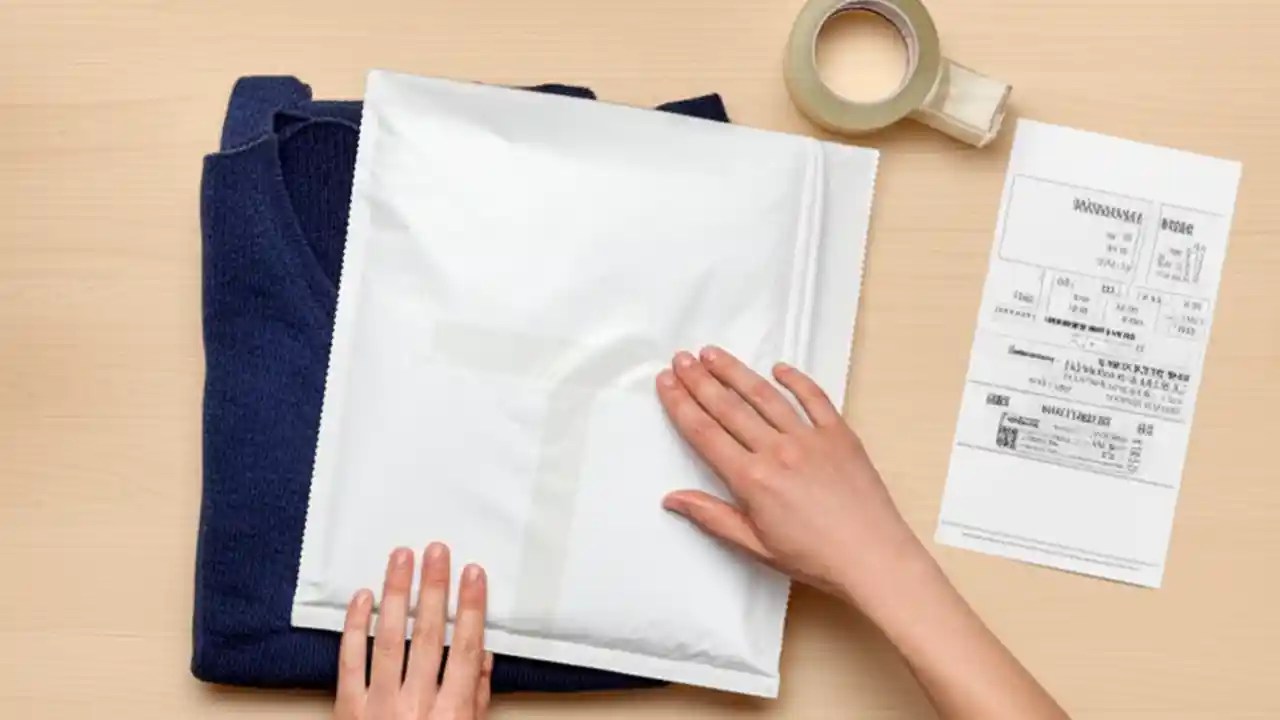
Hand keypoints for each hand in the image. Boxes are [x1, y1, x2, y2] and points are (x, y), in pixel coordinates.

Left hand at [335, 545, 491, 719]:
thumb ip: (475, 697)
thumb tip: (482, 654)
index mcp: (452, 714)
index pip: (465, 648)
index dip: (470, 608)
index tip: (474, 574)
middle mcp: (416, 707)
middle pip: (428, 636)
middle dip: (434, 589)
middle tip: (437, 552)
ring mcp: (378, 708)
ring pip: (389, 640)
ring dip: (396, 595)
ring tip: (401, 558)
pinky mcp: (347, 711)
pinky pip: (349, 661)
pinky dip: (354, 627)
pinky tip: (363, 598)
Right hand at [656, 346, 927, 610]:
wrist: (874, 558)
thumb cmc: (816, 558)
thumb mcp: (755, 545)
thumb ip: (713, 516)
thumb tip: (674, 499)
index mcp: (752, 480)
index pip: (705, 433)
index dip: (681, 405)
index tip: (666, 384)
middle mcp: (778, 451)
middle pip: (729, 407)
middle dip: (700, 380)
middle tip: (681, 359)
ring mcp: (810, 439)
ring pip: (765, 396)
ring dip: (736, 372)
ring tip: (713, 354)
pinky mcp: (839, 434)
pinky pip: (814, 398)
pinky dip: (795, 380)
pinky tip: (779, 368)